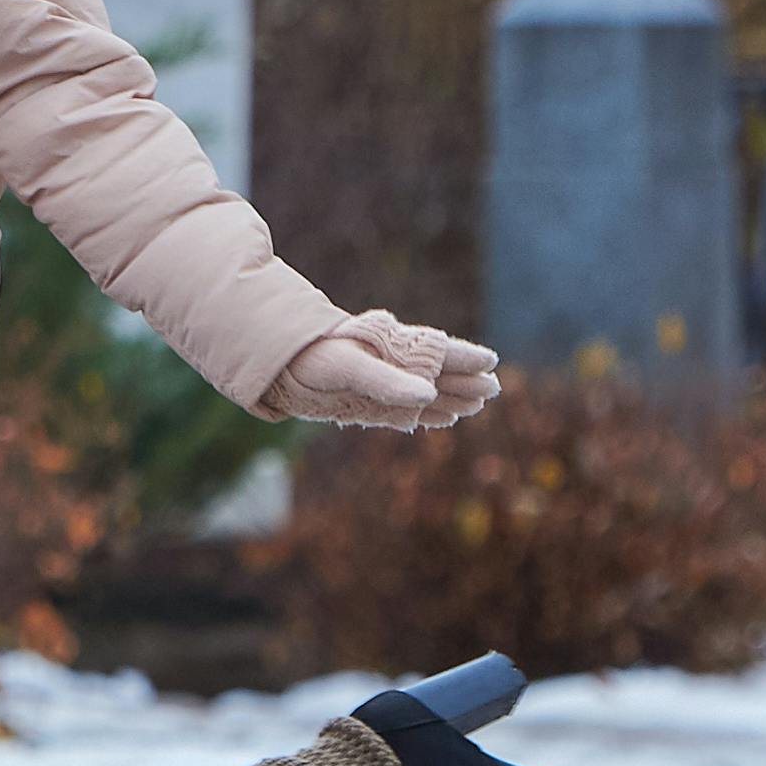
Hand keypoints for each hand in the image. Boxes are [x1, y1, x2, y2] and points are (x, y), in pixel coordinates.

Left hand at [269, 312, 500, 432]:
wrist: (273, 366)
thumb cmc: (310, 359)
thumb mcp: (348, 368)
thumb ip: (388, 381)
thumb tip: (429, 394)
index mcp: (389, 347)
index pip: (435, 351)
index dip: (462, 356)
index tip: (490, 361)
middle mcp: (387, 365)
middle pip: (435, 374)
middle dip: (462, 381)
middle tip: (492, 388)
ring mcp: (377, 385)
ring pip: (423, 393)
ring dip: (448, 399)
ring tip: (474, 405)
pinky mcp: (364, 403)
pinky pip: (403, 409)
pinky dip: (424, 414)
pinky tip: (440, 418)